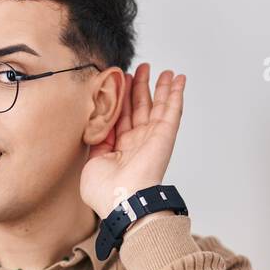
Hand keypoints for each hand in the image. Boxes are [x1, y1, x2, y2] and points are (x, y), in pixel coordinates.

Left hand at [80, 62, 185, 217]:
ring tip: (163, 70)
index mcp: (119, 149)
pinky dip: (176, 94)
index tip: (119, 80)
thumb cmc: (104, 191)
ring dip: (161, 87)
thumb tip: (96, 120)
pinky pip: (172, 110)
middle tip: (140, 68)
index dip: (121, 98)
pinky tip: (179, 80)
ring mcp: (151, 138)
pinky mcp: (164, 135)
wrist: (122, 201)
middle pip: (139, 108)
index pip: (120, 118)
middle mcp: (136, 143)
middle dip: (140, 87)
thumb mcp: (91, 161)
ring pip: (157, 106)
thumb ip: (95, 140)